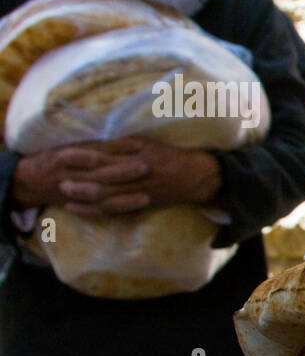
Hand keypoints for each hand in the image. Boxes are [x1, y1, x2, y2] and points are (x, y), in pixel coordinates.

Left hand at [13, 137, 220, 214]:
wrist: (197, 177)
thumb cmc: (171, 156)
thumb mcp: (147, 143)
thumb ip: (121, 145)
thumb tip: (96, 144)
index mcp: (136, 159)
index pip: (103, 158)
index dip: (81, 158)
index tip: (61, 155)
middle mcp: (135, 178)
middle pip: (101, 181)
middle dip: (78, 181)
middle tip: (57, 180)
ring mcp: (137, 194)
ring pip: (106, 198)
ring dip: (84, 198)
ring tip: (64, 195)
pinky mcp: (140, 205)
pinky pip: (114, 211)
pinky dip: (96, 211)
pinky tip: (79, 210)